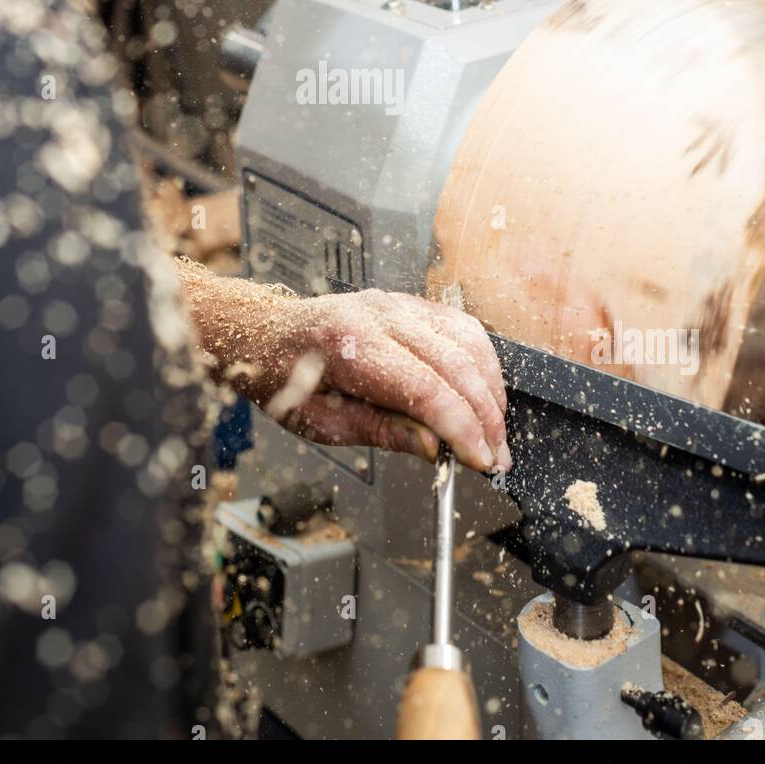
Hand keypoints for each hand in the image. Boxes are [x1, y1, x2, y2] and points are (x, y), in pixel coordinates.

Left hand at [262, 288, 509, 473]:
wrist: (269, 334)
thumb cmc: (286, 379)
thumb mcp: (324, 424)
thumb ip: (383, 433)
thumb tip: (436, 448)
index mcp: (350, 347)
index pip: (427, 390)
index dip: (463, 429)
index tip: (480, 461)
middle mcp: (380, 315)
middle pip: (456, 366)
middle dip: (486, 418)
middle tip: (496, 456)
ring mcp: (397, 303)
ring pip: (468, 342)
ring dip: (491, 390)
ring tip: (494, 431)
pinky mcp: (410, 302)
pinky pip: (461, 327)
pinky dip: (481, 362)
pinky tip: (483, 392)